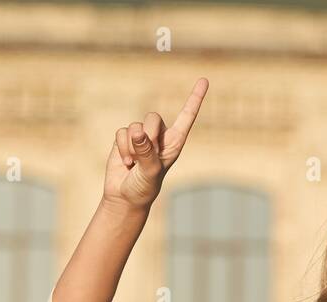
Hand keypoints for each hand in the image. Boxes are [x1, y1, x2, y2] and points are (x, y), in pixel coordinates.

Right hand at [104, 77, 208, 210]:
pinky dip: (122, 148)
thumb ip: (146, 152)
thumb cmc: (144, 188)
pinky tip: (126, 162)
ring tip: (134, 164)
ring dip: (132, 147)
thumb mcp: (150, 173)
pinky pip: (121, 133)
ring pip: (135, 125)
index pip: (187, 117)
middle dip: (147, 135)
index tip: (204, 80)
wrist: (125, 196)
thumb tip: (138, 131)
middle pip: (153, 117)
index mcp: (174, 143)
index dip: (195, 99)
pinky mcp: (125, 138)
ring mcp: (142, 136)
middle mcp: (160, 136)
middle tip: (144, 157)